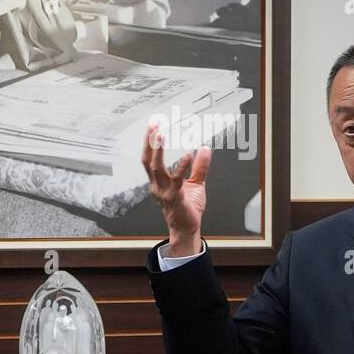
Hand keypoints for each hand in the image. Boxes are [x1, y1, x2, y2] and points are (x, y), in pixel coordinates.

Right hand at [141, 124, 210, 256]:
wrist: (187, 228)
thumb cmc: (188, 208)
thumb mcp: (195, 183)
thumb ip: (199, 166)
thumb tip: (204, 148)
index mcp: (158, 181)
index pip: (149, 158)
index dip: (149, 142)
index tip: (153, 126)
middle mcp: (157, 185)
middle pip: (148, 160)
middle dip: (149, 142)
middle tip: (154, 125)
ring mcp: (164, 191)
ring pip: (156, 168)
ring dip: (158, 150)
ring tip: (161, 135)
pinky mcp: (175, 197)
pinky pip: (176, 180)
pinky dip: (181, 167)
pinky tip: (187, 155)